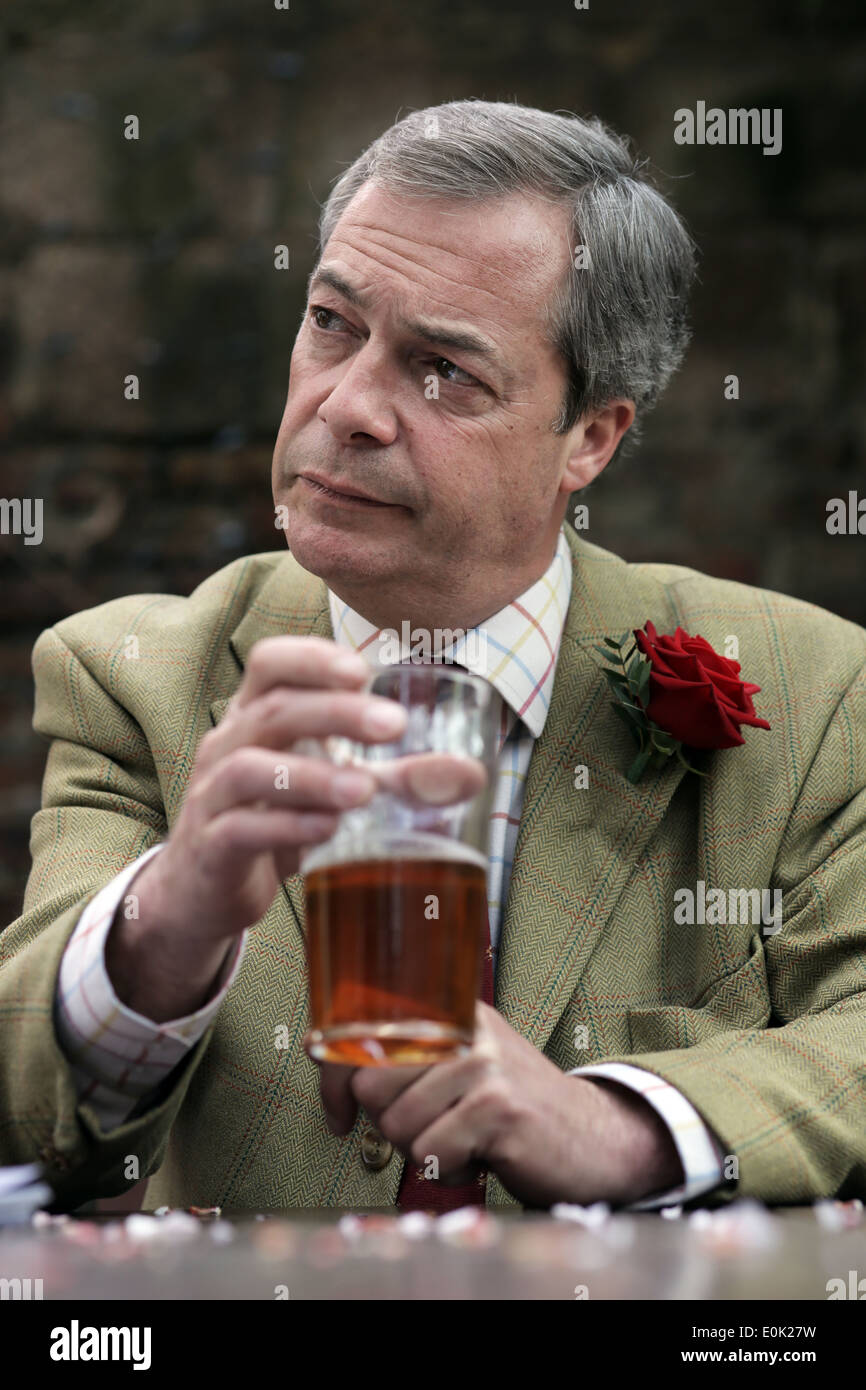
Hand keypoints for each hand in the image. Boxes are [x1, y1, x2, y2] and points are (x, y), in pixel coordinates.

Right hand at [105, 636, 486, 1021]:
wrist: (203, 891)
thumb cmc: (273, 823)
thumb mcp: (335, 794)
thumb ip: (397, 780)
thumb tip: (473, 774)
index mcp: (255, 716)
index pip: (271, 662)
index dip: (314, 657)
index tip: (363, 668)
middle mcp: (228, 745)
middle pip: (273, 709)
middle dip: (336, 711)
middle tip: (394, 726)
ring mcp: (213, 796)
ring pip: (251, 767)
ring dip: (313, 774)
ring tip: (364, 789)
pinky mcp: (211, 847)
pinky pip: (242, 829)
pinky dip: (287, 827)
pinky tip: (328, 831)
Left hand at [318, 1000, 683, 1206]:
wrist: (592, 1136)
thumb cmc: (511, 1107)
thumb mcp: (458, 1064)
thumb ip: (400, 1056)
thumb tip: (314, 1049)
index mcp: (449, 1009)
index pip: (361, 1035)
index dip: (334, 1081)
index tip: (337, 1115)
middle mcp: (464, 1027)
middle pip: (371, 1086)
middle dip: (389, 1125)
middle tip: (430, 1130)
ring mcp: (483, 1064)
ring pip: (397, 1125)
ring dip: (422, 1151)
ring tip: (460, 1142)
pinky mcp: (498, 1107)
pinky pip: (429, 1154)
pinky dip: (447, 1171)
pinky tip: (477, 1158)